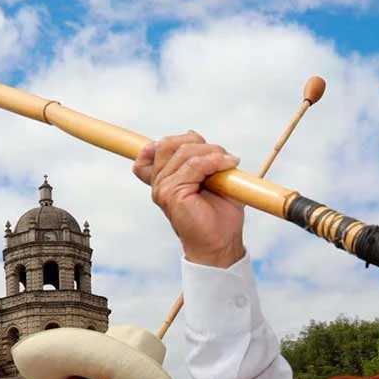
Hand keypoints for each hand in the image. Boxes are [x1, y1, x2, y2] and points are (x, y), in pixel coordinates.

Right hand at [132, 131, 246, 267]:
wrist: (221, 244)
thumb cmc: (218, 214)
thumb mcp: (210, 178)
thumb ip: (198, 158)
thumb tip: (192, 134)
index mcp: (163, 180)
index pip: (150, 151)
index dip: (170, 140)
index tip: (195, 140)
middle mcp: (158, 183)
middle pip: (168, 144)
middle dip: (198, 143)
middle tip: (221, 155)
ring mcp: (162, 188)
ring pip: (183, 152)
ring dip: (212, 152)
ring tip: (229, 162)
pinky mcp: (171, 193)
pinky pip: (193, 165)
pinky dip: (214, 161)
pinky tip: (228, 164)